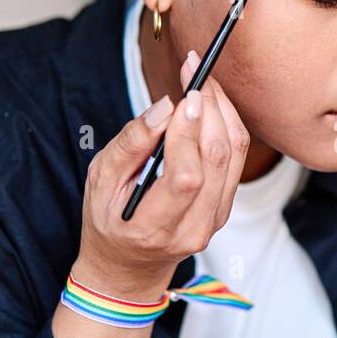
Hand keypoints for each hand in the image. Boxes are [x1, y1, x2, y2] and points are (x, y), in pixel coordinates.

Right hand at [75, 50, 248, 296]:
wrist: (129, 266)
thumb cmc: (108, 221)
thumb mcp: (100, 183)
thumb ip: (130, 145)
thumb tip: (163, 107)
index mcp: (154, 228)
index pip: (186, 177)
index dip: (189, 132)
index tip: (184, 92)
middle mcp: (193, 228)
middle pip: (217, 160)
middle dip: (209, 109)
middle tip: (194, 72)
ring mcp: (214, 220)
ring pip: (234, 156)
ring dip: (222, 111)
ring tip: (202, 80)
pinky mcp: (224, 208)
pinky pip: (236, 160)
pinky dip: (226, 125)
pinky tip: (210, 105)